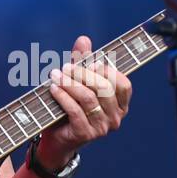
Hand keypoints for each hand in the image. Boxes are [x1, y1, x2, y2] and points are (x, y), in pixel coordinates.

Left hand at [38, 34, 132, 166]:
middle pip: (104, 88)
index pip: (123, 84)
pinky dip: (63, 96)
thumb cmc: (71, 107)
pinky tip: (53, 88)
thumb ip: (83, 61)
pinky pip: (75, 110)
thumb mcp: (79, 82)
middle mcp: (115, 118)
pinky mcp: (86, 134)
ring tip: (56, 75)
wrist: (57, 138)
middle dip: (83, 74)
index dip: (107, 71)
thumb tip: (84, 39)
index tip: (90, 63)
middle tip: (65, 67)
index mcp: (120, 105)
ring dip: (70, 83)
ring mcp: (102, 128)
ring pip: (88, 98)